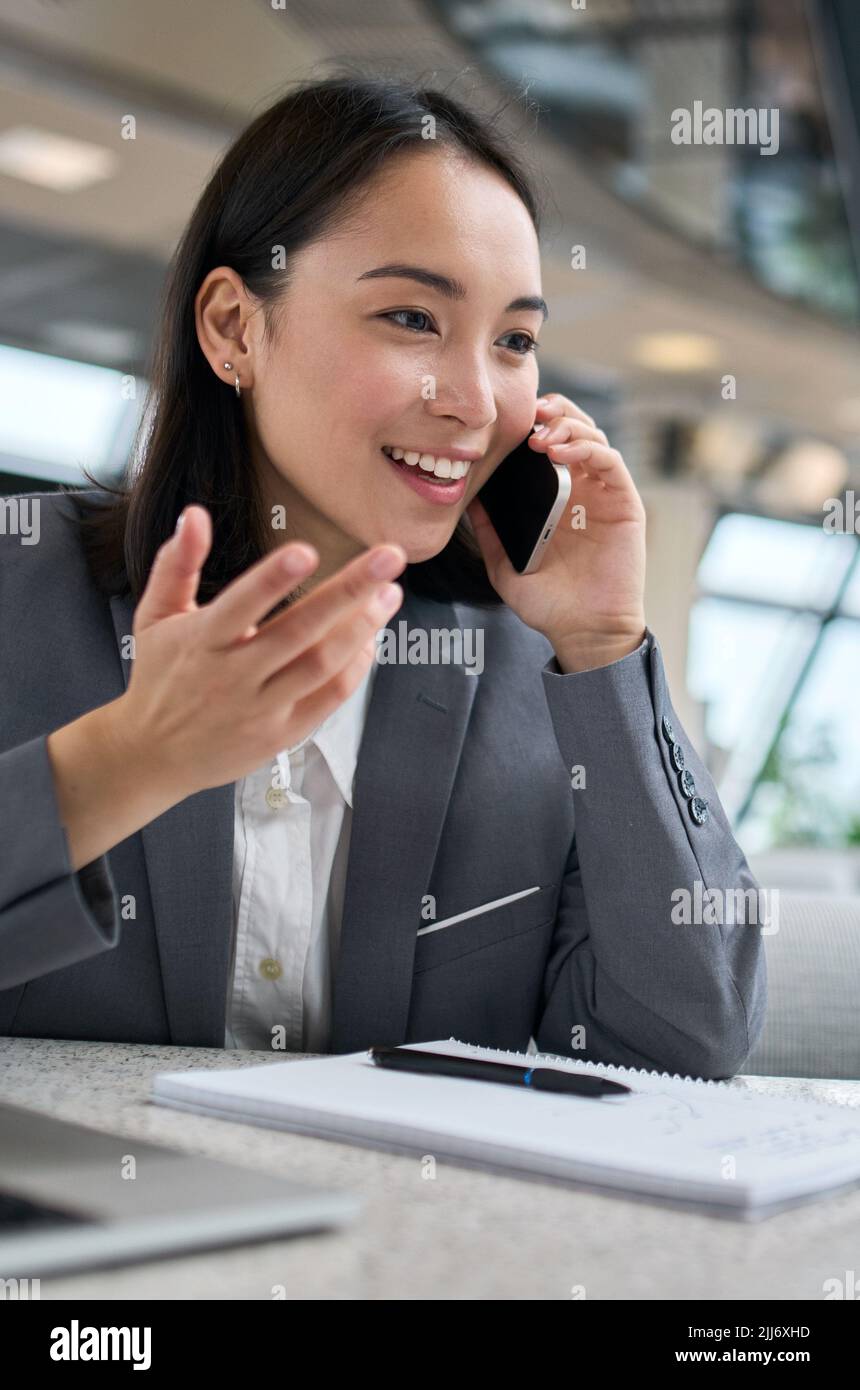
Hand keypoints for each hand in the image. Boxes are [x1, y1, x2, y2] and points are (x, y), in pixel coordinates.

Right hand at [112, 505, 405, 797]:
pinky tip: (370, 637)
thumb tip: (194, 515)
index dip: (272, 579)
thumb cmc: (160, 678)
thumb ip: (177, 564)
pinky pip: (329, 699)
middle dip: (349, 591)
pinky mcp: (282, 734)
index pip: (240, 605)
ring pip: (321, 665)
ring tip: (389, 594)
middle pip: (299, 630)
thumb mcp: (154, 616)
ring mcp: (261, 708)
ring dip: (361, 627)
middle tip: (388, 558)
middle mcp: (234, 676)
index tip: (306, 551)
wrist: (154, 756)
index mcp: (202, 641)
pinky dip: (354, 667)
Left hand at [466, 392, 646, 669]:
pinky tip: (560, 453)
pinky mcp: (625, 505)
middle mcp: (581, 490)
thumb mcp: (504, 566)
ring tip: (541, 436)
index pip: (548, 444)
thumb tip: (466, 499)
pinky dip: (588, 449)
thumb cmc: (548, 603)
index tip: (508, 420)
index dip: (533, 424)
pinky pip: (611, 464)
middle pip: (574, 430)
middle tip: (530, 414)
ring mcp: (604, 495)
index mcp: (554, 498)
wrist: (583, 632)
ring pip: (594, 438)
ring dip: (568, 427)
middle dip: (553, 413)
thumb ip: (488, 533)